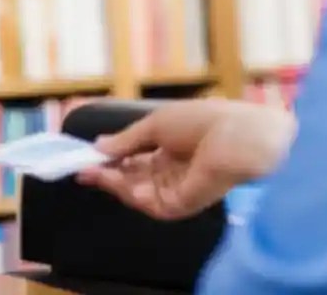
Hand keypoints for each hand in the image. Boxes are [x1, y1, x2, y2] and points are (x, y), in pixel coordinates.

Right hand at [76, 98, 295, 219]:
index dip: (111, 156)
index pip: (136, 157)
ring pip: (137, 191)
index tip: (86, 156)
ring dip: (113, 182)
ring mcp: (178, 189)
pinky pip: (149, 203)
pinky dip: (129, 192)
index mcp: (173, 146)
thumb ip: (127, 139)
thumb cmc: (206, 121)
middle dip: (107, 172)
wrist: (244, 139)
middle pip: (133, 177)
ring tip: (92, 171)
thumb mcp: (157, 123)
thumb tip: (97, 146)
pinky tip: (113, 178)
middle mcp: (175, 169)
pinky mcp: (182, 205)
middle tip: (82, 168)